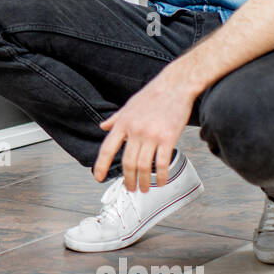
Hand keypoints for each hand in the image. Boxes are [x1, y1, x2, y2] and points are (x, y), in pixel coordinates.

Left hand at [93, 69, 196, 192]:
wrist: (175, 85)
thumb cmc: (153, 95)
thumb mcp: (128, 105)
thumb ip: (115, 119)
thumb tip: (102, 126)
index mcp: (123, 124)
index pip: (107, 149)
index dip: (101, 165)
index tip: (98, 178)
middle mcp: (135, 131)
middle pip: (127, 162)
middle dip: (127, 180)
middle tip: (129, 188)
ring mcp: (151, 135)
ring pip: (143, 166)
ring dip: (143, 181)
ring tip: (144, 188)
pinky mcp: (168, 137)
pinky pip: (162, 162)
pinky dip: (161, 175)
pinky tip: (161, 181)